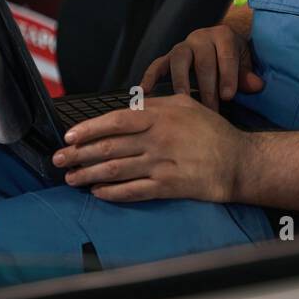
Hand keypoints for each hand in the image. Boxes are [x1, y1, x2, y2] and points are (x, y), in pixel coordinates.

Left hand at [52, 94, 248, 202]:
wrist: (238, 161)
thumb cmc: (212, 132)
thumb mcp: (186, 104)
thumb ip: (155, 105)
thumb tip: (128, 108)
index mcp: (160, 116)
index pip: (115, 121)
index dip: (88, 129)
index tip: (70, 136)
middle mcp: (157, 139)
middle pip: (108, 147)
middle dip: (78, 154)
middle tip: (59, 160)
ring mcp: (161, 163)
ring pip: (114, 170)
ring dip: (88, 175)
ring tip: (71, 178)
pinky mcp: (167, 186)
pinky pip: (132, 190)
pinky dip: (111, 193)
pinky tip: (98, 193)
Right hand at [139, 23, 262, 109]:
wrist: (222, 46)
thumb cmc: (234, 59)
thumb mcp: (245, 63)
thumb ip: (248, 76)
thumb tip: (256, 86)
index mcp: (222, 35)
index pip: (226, 56)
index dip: (228, 76)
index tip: (228, 96)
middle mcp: (200, 37)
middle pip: (203, 61)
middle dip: (207, 86)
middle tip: (211, 109)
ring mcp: (182, 47)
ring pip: (179, 61)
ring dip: (181, 82)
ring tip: (183, 100)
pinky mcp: (168, 57)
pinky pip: (157, 65)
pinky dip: (149, 77)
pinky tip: (143, 92)